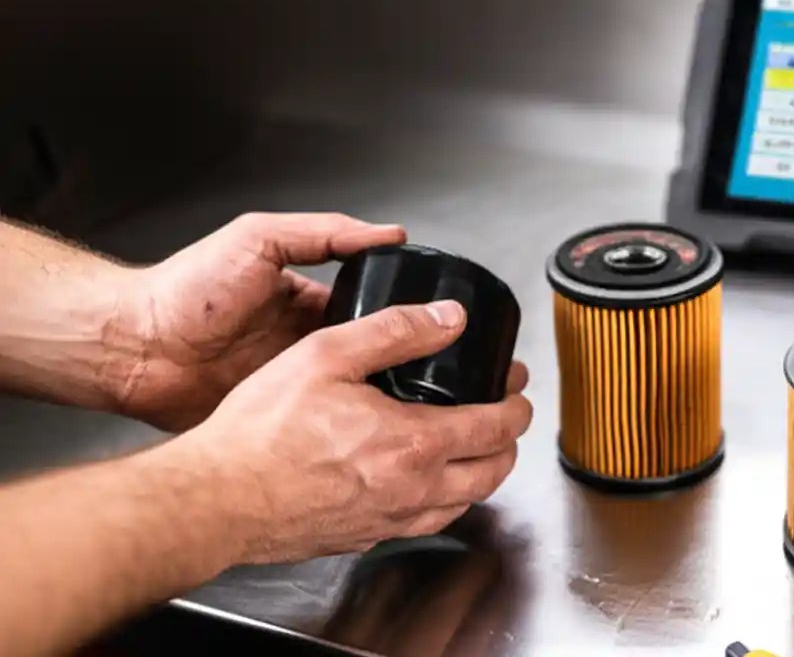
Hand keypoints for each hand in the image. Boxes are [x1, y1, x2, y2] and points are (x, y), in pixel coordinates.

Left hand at [117, 212, 406, 431]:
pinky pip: (312, 425)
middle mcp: (301, 344)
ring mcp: (288, 384)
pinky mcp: (270, 419)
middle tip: (427, 375)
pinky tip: (357, 429)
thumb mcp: (259, 239)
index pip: (368, 309)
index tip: (434, 326)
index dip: (401, 318)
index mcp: (304, 300)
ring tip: (401, 406)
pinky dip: (333, 429)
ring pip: (346, 396)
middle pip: (365, 356)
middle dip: (394, 365)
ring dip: (369, 401)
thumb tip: (385, 232)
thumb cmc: (184, 288)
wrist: (133, 346)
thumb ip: (322, 233)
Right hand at [165, 299, 532, 564]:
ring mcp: (391, 522)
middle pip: (494, 471)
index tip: (515, 388)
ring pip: (465, 503)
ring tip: (474, 445)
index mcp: (414, 444)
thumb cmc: (260, 434)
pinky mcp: (365, 539)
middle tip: (505, 415)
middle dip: (509, 440)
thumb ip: (396, 330)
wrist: (215, 499)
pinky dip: (443, 499)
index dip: (516, 404)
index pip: (496, 427)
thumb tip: (447, 318)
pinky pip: (426, 522)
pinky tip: (424, 480)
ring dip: (481, 472)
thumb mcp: (327, 355)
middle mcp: (412, 491)